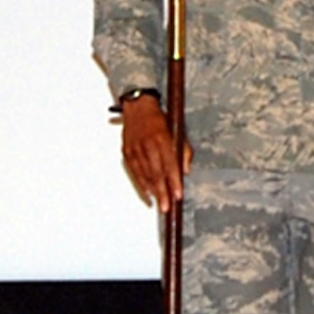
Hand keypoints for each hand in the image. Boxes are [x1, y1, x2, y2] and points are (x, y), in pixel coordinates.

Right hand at [120, 94, 190, 208]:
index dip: (174, 181)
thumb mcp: (178, 129)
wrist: (138, 106)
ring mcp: (136, 149)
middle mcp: (148, 144)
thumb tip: (186, 170)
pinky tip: (147, 193)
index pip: (170, 164)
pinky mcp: (127, 152)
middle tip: (167, 207)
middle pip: (156, 173)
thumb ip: (184, 150)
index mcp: (162, 138)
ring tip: (159, 203)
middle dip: (162, 192)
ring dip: (152, 191)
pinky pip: (135, 172)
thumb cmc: (160, 118)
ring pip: (145, 175)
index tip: (178, 194)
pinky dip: (141, 184)